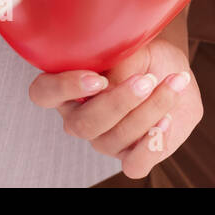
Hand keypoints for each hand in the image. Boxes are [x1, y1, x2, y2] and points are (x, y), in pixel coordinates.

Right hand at [29, 35, 201, 179]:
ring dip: (147, 112)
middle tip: (146, 80)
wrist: (170, 70)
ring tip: (171, 86)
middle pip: (83, 123)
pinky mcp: (131, 157)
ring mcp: (104, 141)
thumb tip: (111, 85)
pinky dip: (151, 145)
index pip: (43, 93)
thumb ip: (114, 64)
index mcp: (65, 87)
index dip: (63, 88)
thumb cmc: (142, 55)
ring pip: (113, 139)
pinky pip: (134, 166)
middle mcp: (79, 117)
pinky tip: (167, 120)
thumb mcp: (130, 48)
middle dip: (118, 103)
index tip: (97, 78)